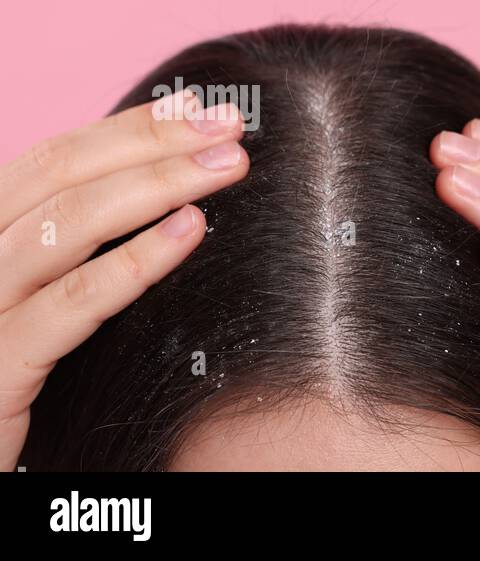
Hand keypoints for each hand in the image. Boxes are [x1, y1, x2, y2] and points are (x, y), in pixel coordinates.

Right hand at [0, 91, 247, 469]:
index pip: (56, 158)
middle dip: (153, 142)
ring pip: (67, 223)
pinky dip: (135, 261)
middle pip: (60, 174)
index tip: (204, 108)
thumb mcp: (41, 298)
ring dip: (157, 185)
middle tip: (232, 126)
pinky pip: (72, 303)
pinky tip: (190, 232)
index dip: (131, 127)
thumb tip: (169, 182)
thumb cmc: (17, 371)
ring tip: (228, 167)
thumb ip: (78, 244)